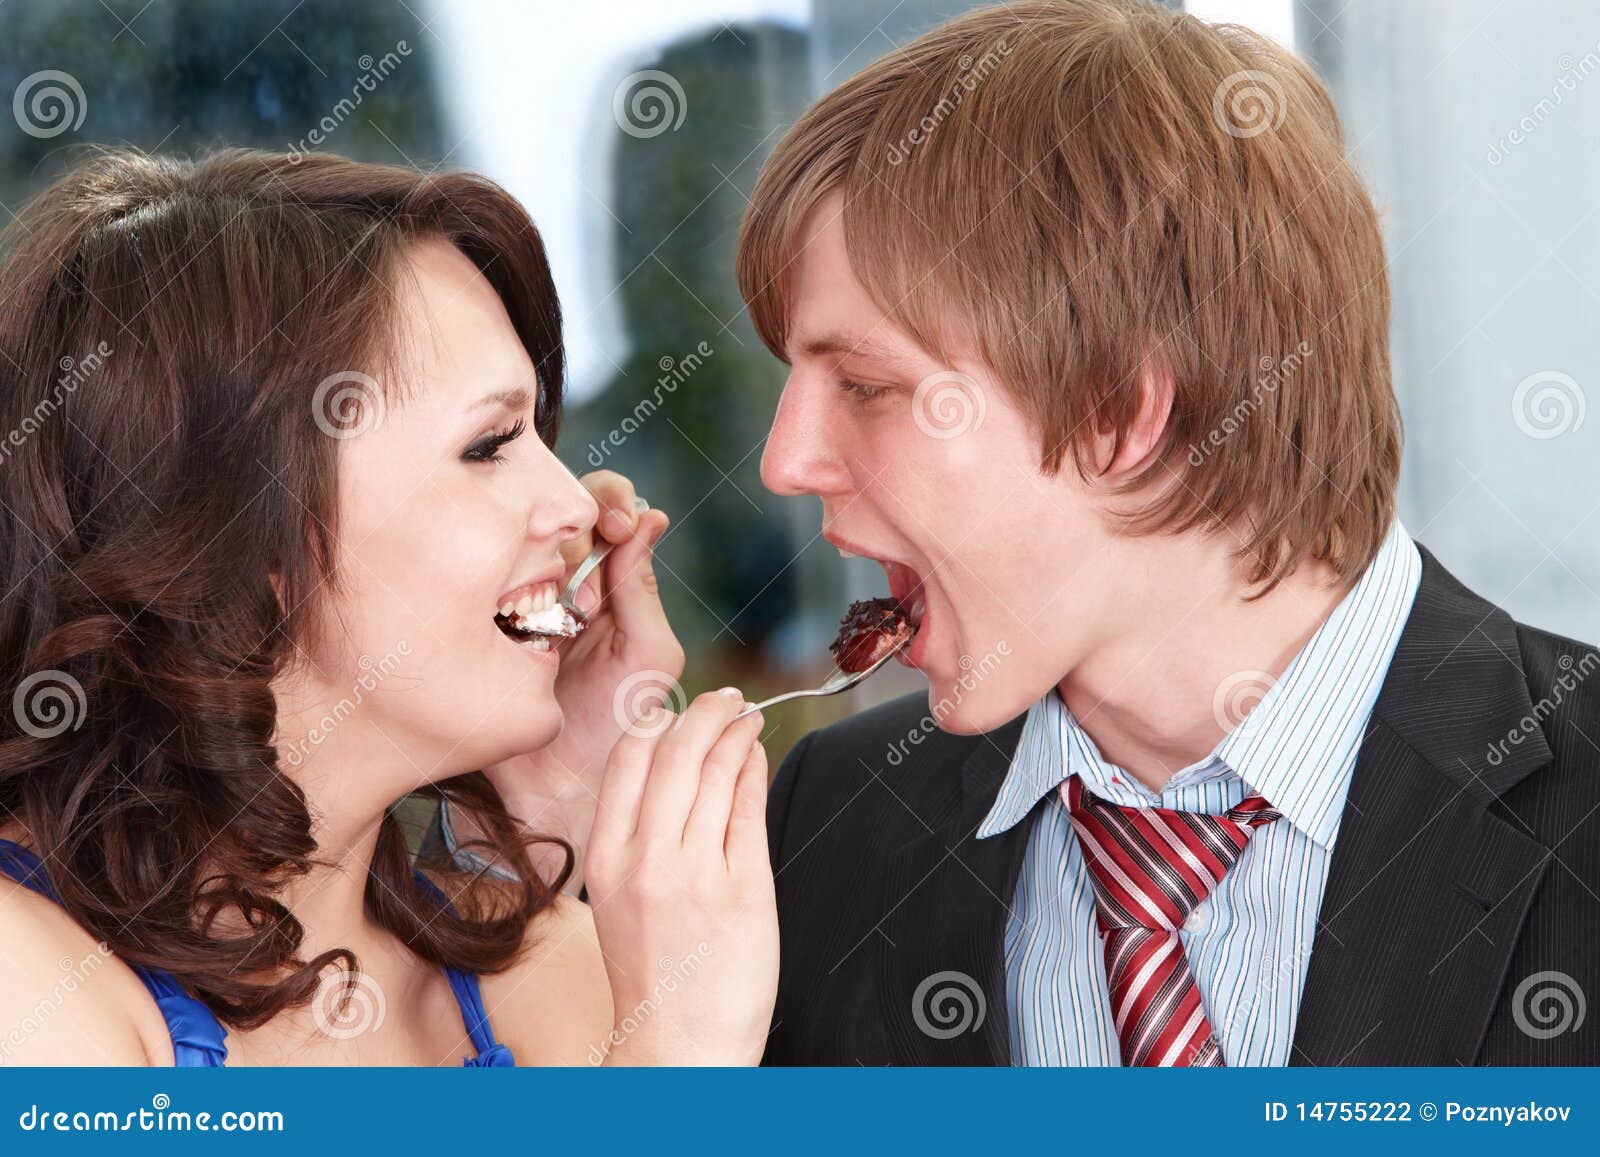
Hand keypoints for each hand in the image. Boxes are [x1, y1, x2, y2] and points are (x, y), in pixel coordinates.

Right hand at [482, 470, 682, 891]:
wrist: (561, 792)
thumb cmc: (618, 727)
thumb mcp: (649, 655)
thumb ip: (643, 588)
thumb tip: (651, 517)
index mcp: (604, 582)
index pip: (605, 510)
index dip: (610, 502)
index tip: (617, 528)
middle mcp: (553, 581)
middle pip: (548, 507)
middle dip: (563, 515)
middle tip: (579, 551)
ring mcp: (505, 598)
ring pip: (506, 535)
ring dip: (525, 549)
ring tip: (540, 593)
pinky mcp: (468, 623)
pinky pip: (467, 578)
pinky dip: (484, 579)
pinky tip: (502, 609)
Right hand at [584, 689, 776, 1065]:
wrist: (678, 1045)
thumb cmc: (653, 973)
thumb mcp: (621, 897)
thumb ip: (641, 832)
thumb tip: (676, 761)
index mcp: (606, 859)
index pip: (627, 761)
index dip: (656, 720)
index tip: (675, 707)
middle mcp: (647, 860)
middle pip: (676, 753)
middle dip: (706, 712)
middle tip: (727, 698)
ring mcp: (697, 874)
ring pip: (717, 773)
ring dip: (736, 733)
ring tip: (748, 719)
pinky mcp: (745, 890)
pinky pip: (749, 810)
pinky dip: (755, 772)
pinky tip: (758, 758)